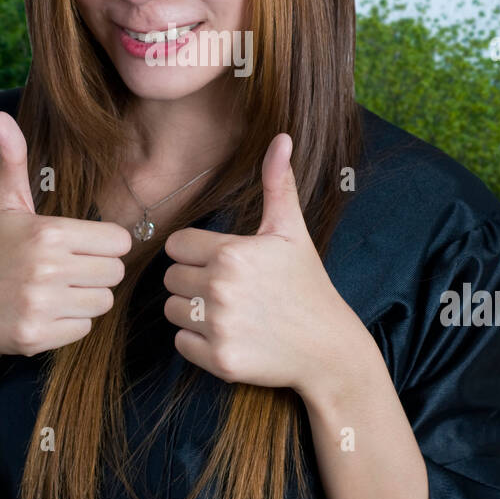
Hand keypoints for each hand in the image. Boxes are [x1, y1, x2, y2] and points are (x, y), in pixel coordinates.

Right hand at [0, 111, 132, 359]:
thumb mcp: (3, 206)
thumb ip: (12, 160)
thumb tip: (0, 116)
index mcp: (48, 231)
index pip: (119, 241)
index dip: (102, 244)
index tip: (77, 247)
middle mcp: (47, 268)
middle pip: (115, 273)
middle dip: (95, 273)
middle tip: (64, 272)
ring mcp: (40, 304)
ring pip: (102, 303)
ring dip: (84, 299)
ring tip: (52, 292)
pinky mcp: (36, 336)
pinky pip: (83, 329)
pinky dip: (68, 325)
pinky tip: (42, 313)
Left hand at [162, 134, 370, 400]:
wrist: (329, 347)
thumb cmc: (307, 284)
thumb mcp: (291, 232)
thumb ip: (278, 184)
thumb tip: (281, 138)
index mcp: (232, 253)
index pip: (177, 246)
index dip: (196, 252)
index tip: (221, 261)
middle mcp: (220, 289)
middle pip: (171, 279)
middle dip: (192, 281)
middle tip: (226, 288)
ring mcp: (219, 327)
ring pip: (173, 311)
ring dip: (192, 312)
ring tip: (228, 311)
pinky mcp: (219, 360)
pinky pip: (182, 343)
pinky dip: (198, 342)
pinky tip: (229, 335)